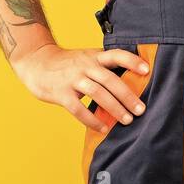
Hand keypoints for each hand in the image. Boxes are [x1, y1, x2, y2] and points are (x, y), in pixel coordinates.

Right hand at [12, 44, 149, 132]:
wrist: (37, 63)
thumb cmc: (68, 64)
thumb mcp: (87, 58)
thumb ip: (105, 66)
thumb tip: (132, 81)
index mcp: (94, 56)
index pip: (116, 55)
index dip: (132, 61)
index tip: (147, 70)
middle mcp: (85, 66)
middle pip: (110, 79)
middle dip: (127, 95)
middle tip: (141, 109)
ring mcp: (72, 79)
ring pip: (97, 93)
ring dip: (114, 108)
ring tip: (127, 120)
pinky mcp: (61, 94)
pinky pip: (78, 109)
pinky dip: (92, 120)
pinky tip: (103, 128)